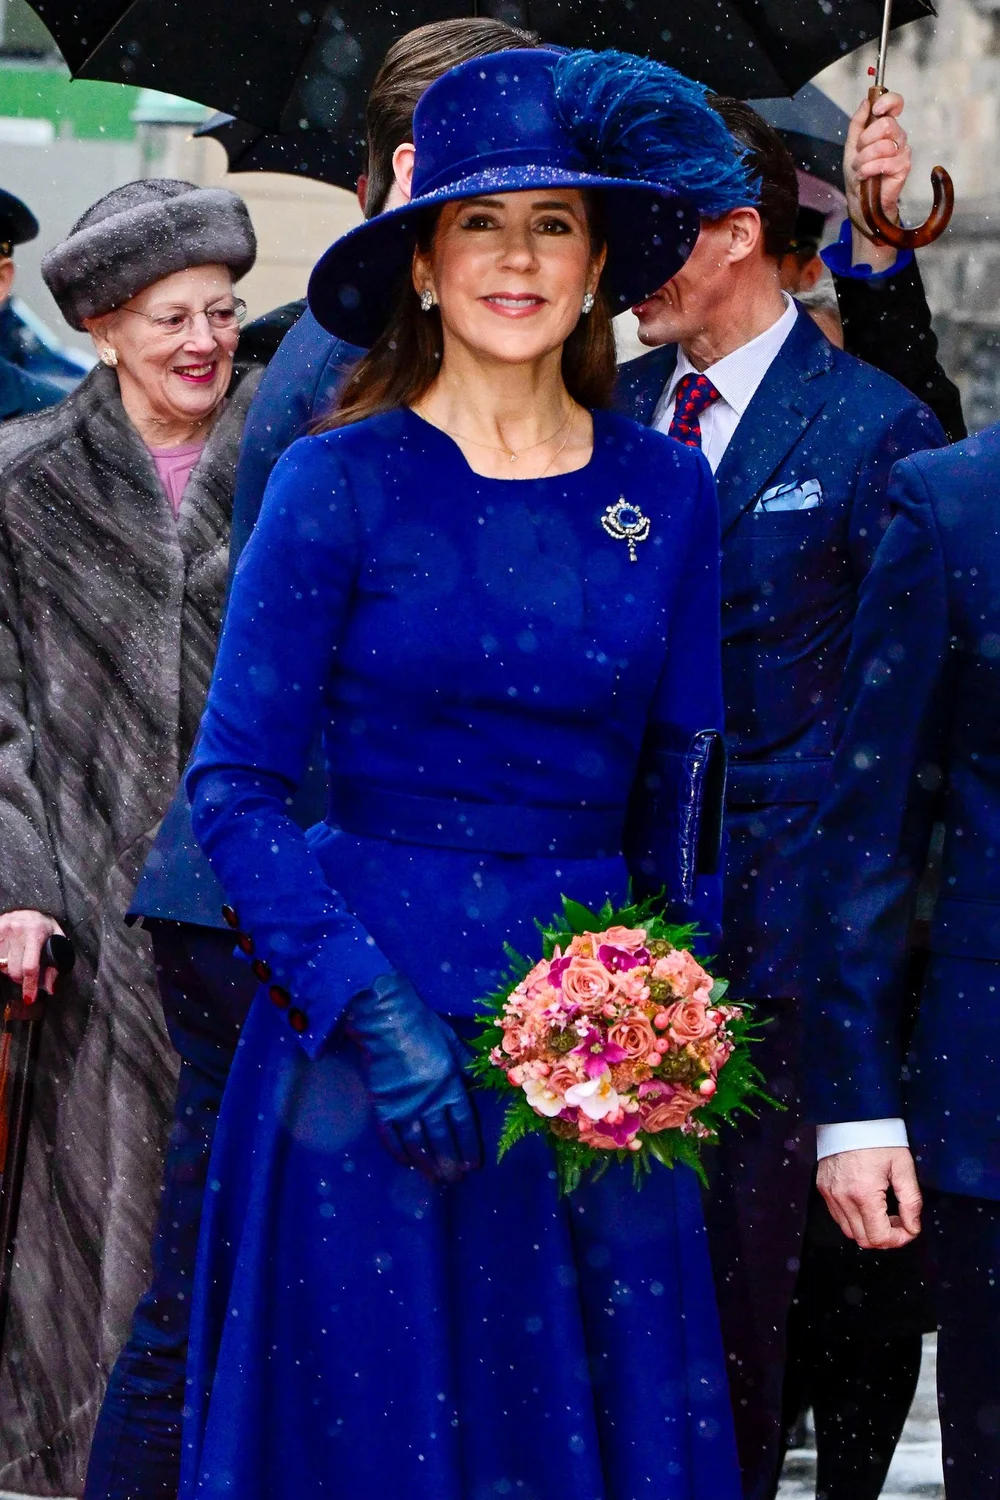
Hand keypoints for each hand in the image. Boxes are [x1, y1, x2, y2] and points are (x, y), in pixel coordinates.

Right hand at [0, 909, 64, 1002]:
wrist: (28, 905)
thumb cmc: (43, 925)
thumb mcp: (57, 939)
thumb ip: (55, 964)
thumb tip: (49, 989)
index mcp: (36, 931)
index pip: (30, 966)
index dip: (29, 986)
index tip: (29, 998)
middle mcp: (18, 929)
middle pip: (14, 970)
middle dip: (20, 979)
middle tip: (26, 975)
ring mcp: (3, 928)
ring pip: (2, 966)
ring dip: (9, 969)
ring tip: (17, 960)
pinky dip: (2, 962)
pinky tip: (8, 958)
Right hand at [346, 971, 481, 1183]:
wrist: (385, 1019)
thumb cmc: (422, 1024)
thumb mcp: (452, 1041)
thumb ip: (465, 1064)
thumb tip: (474, 1082)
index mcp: (450, 1084)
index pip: (463, 1123)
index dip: (469, 1146)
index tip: (474, 1165)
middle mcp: (429, 1100)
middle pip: (442, 1139)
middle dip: (450, 1162)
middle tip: (456, 1180)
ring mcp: (404, 1105)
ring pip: (418, 1143)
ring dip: (428, 1163)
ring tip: (436, 1179)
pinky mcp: (383, 1105)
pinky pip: (391, 1136)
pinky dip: (399, 1152)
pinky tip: (408, 1163)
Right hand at [817, 1146, 922, 1249]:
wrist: (852, 1116)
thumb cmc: (879, 1138)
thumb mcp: (903, 1167)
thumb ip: (911, 1202)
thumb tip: (913, 1228)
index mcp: (864, 1194)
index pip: (879, 1237)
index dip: (899, 1240)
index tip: (909, 1229)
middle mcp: (842, 1197)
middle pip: (863, 1239)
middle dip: (885, 1237)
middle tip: (899, 1221)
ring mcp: (830, 1193)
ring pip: (849, 1231)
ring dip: (869, 1229)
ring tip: (883, 1212)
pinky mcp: (823, 1188)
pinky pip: (838, 1216)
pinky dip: (854, 1219)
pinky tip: (867, 1204)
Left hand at [845, 90, 911, 270]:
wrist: (860, 199)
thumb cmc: (858, 173)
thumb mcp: (851, 144)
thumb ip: (858, 122)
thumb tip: (866, 101)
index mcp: (886, 128)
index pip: (896, 103)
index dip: (888, 101)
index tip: (876, 110)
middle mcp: (897, 136)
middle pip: (886, 124)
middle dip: (865, 141)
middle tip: (859, 154)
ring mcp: (902, 151)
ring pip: (883, 144)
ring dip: (864, 159)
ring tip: (861, 169)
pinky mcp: (904, 166)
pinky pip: (885, 161)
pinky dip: (869, 169)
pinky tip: (866, 175)